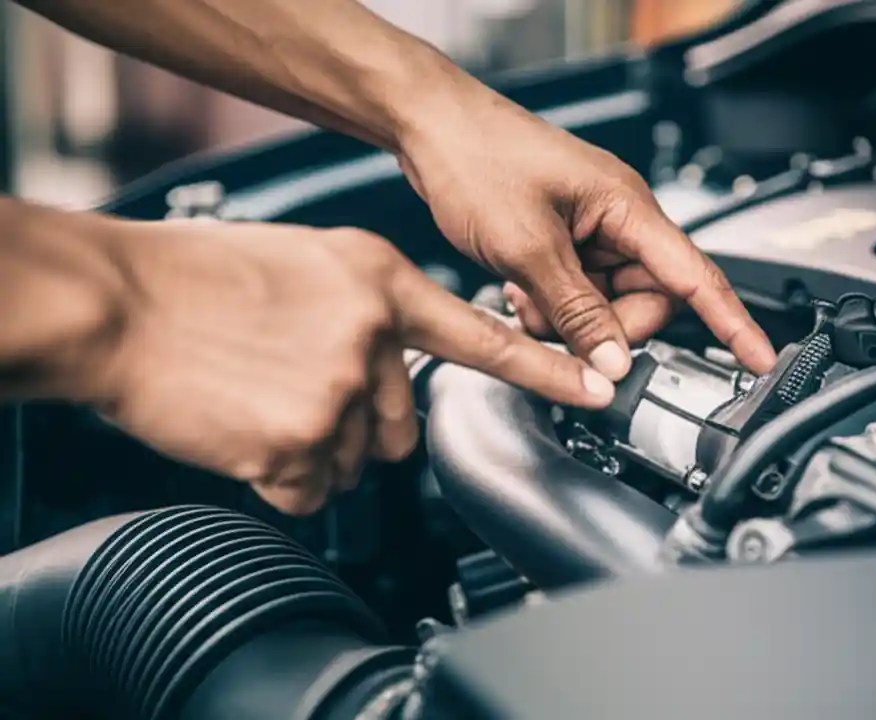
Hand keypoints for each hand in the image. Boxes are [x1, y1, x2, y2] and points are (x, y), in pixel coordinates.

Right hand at [94, 219, 617, 514]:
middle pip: (401, 424)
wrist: (119, 302)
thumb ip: (370, 306)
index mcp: (380, 282)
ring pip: (356, 461)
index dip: (545, 370)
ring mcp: (339, 392)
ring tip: (262, 401)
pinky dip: (280, 475)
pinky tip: (245, 428)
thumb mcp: (309, 262)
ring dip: (316, 449)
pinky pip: (311, 490)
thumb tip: (400, 351)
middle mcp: (371, 336)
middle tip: (296, 387)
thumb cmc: (200, 277)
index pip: (483, 337)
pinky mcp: (299, 443)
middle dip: (358, 423)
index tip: (598, 387)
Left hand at [395, 74, 776, 380]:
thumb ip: (577, 312)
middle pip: (649, 303)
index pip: (697, 277)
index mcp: (628, 209)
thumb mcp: (528, 248)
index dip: (733, 324)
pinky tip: (520, 293)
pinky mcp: (565, 240)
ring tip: (526, 303)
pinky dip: (554, 307)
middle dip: (609, 330)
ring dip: (572, 321)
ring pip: (610, 305)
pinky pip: (580, 294)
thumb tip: (615, 361)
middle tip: (561, 330)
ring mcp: (592, 230)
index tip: (758, 359)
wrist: (430, 128)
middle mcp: (619, 220)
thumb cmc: (478, 159)